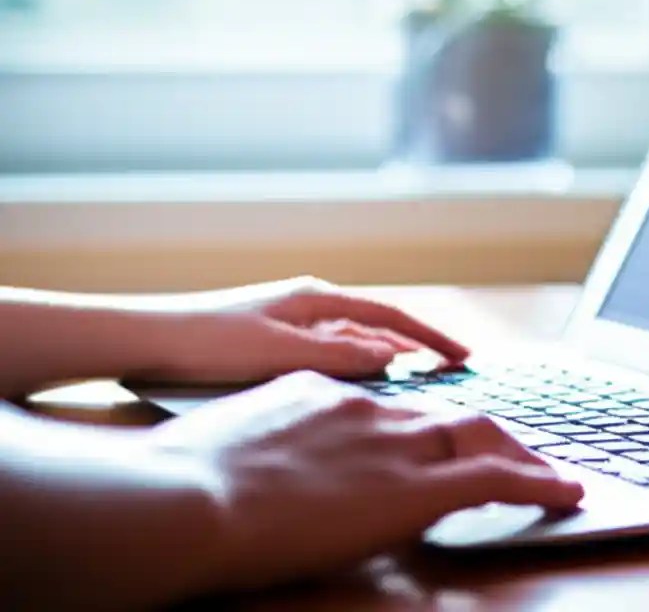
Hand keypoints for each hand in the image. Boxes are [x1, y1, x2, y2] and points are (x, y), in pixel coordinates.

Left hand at [146, 277, 468, 382]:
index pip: (390, 316)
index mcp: (316, 300)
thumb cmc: (210, 343)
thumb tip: (394, 354)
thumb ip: (339, 354)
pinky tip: (363, 382)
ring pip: (356, 340)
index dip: (430, 337)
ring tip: (421, 376)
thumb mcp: (281, 352)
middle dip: (418, 344)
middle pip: (378, 325)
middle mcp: (310, 305)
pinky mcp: (275, 341)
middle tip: (454, 367)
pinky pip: (333, 351)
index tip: (464, 356)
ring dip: (390, 355)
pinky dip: (358, 364)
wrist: (148, 338)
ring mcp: (293, 322)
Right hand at [147, 371, 582, 591]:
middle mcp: (370, 407)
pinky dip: (540, 482)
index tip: (437, 434)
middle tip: (516, 451)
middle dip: (489, 432)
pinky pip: (498, 475)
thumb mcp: (231, 448)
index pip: (394, 404)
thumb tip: (276, 468)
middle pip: (451, 412)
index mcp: (323, 393)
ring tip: (550, 476)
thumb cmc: (183, 485)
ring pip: (483, 437)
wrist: (188, 498)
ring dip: (523, 457)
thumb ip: (272, 447)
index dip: (425, 422)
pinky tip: (566, 492)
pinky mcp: (420, 483)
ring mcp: (397, 440)